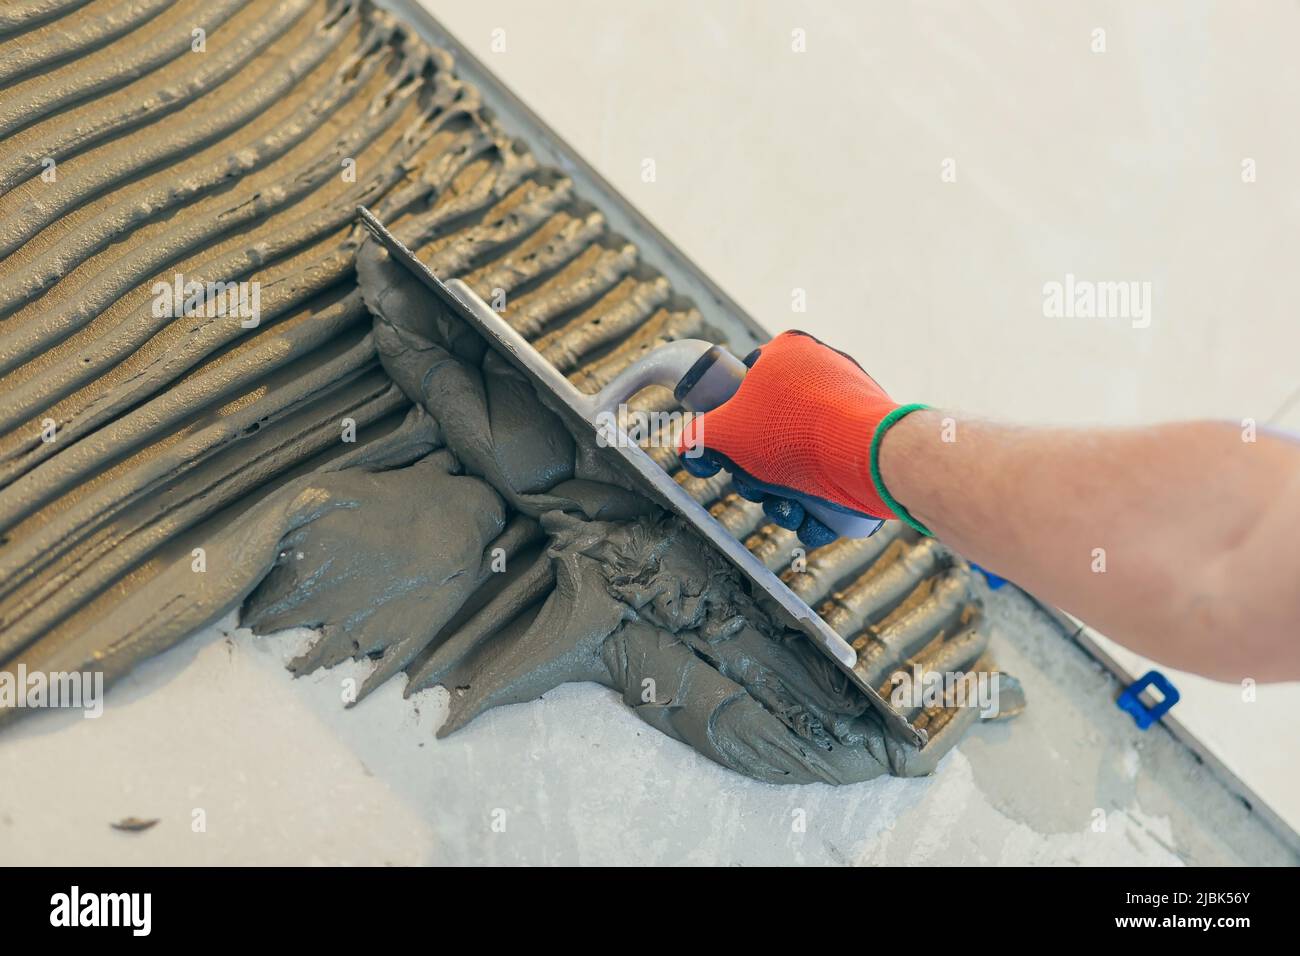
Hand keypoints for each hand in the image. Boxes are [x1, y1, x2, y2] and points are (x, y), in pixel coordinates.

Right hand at [677, 330, 912, 545]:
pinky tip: (813, 523)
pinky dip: (819, 501)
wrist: (872, 456)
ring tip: (790, 514)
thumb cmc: (793, 433)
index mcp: (787, 353)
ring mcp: (849, 407)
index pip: (742, 389)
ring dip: (785, 497)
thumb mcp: (725, 432)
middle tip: (757, 491)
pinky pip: (833, 471)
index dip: (726, 429)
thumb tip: (687, 444)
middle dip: (757, 476)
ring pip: (800, 460)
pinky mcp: (870, 441)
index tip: (720, 457)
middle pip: (769, 434)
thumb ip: (699, 436)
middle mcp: (820, 373)